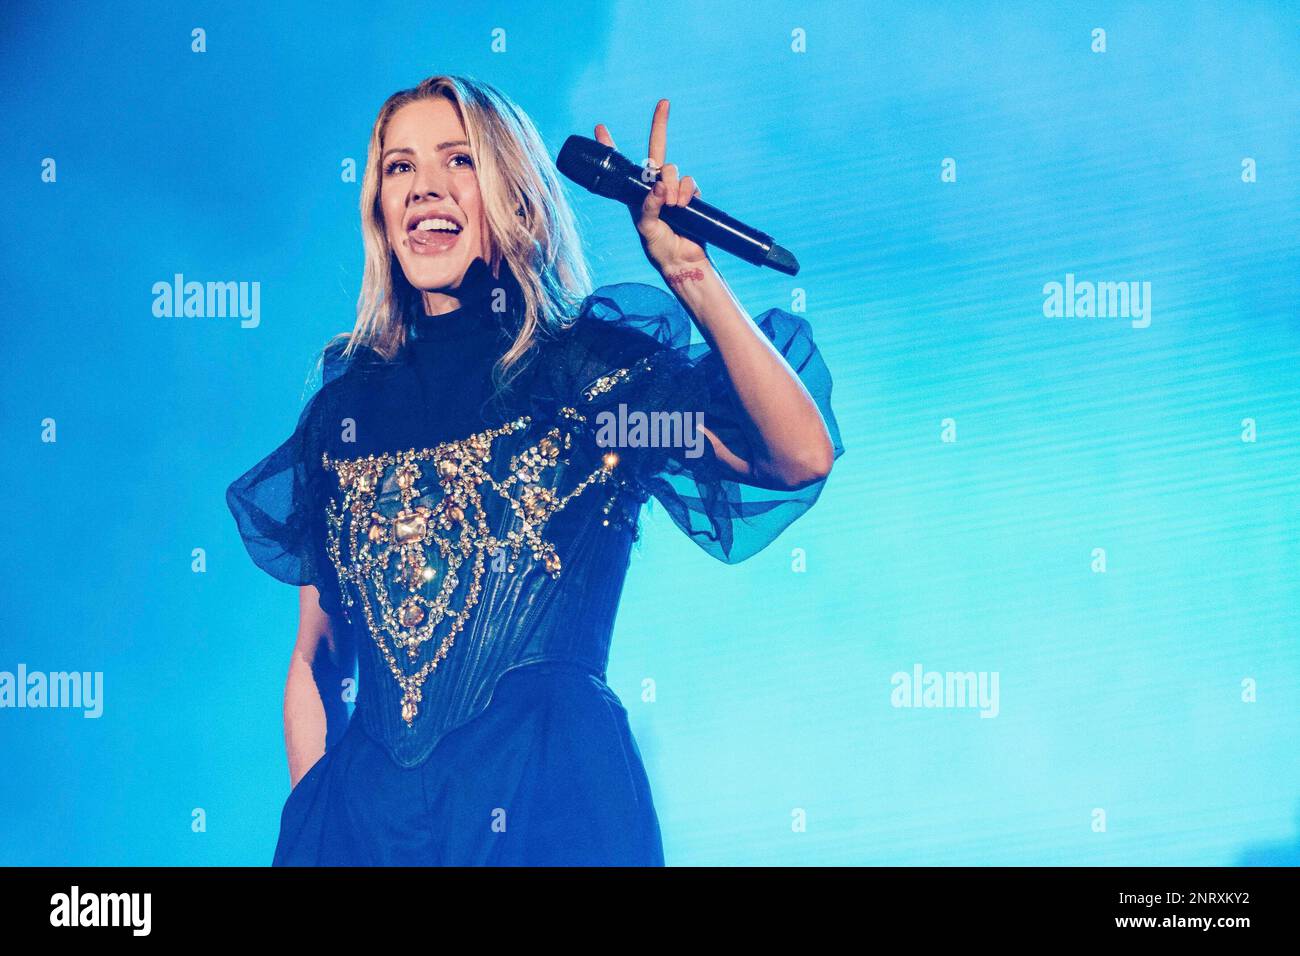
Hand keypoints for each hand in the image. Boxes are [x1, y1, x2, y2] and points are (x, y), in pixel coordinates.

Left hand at [594, 98, 710, 274]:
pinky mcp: (689, 195)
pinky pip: (688, 182)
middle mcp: (653, 187)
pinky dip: (686, 192)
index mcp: (635, 192)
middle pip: (657, 149)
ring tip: (673, 205)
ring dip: (673, 184)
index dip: (610, 146)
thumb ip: (649, 206)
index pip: (621, 164)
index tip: (599, 127)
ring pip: (672, 169)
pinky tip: (682, 205)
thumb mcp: (646, 227)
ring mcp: (672, 189)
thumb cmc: (658, 247)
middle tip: (664, 103)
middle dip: (660, 124)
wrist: (681, 260)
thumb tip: (660, 187)